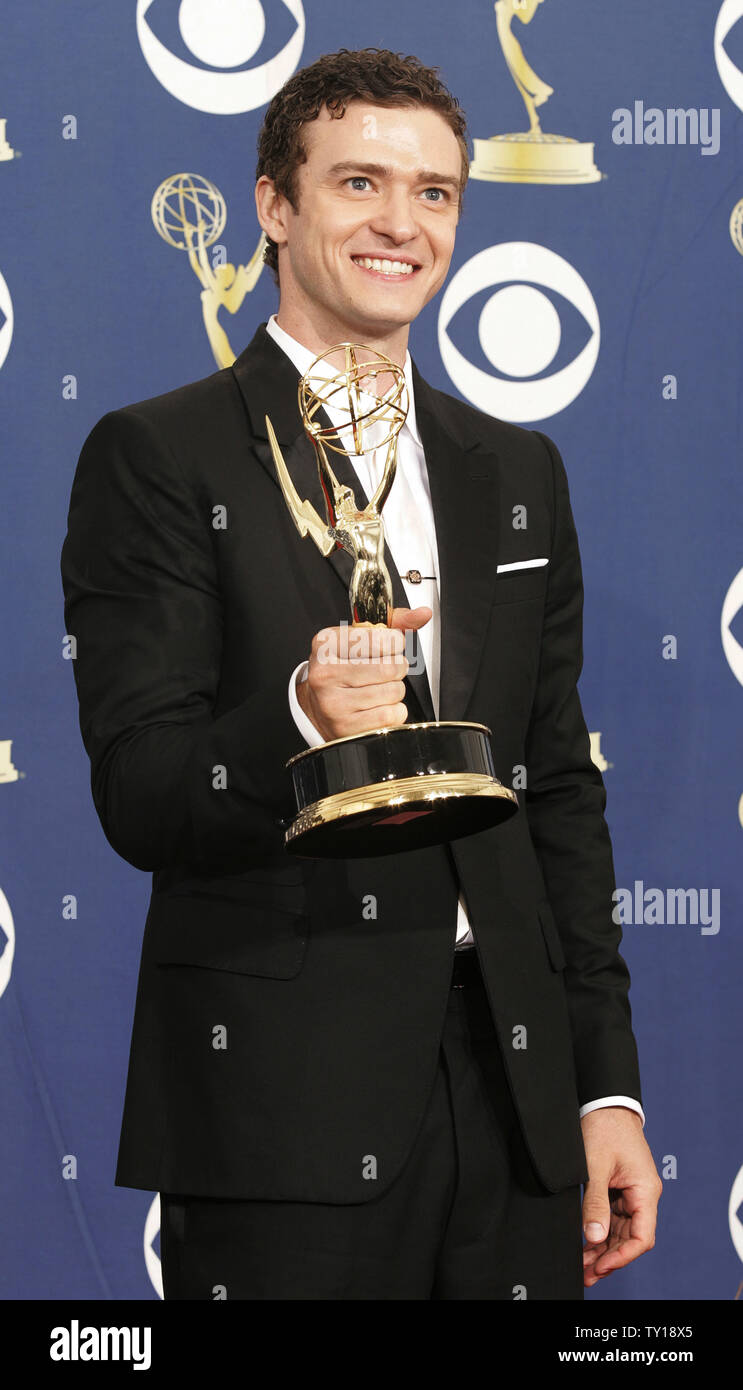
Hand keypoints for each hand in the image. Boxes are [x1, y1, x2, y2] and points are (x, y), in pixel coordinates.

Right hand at [297, 607, 431, 741]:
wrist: (318, 706)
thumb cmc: (343, 668)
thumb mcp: (360, 638)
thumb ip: (394, 623)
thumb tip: (423, 613)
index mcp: (326, 644)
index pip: (381, 638)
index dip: (394, 643)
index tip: (389, 646)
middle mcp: (325, 673)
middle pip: (390, 667)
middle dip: (396, 668)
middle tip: (384, 670)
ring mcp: (333, 703)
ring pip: (394, 691)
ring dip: (394, 690)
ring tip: (378, 689)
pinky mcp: (346, 727)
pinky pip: (391, 715)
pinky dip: (393, 711)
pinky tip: (377, 707)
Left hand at [580, 1107, 661, 1287]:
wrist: (604, 1104)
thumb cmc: (604, 1128)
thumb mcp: (595, 1166)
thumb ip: (595, 1203)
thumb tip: (593, 1236)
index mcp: (645, 1190)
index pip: (642, 1236)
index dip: (622, 1256)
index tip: (600, 1265)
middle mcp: (642, 1195)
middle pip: (630, 1238)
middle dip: (608, 1257)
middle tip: (585, 1273)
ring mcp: (631, 1193)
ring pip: (620, 1231)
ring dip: (603, 1248)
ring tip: (582, 1266)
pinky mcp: (619, 1189)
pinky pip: (613, 1218)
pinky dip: (600, 1232)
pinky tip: (585, 1245)